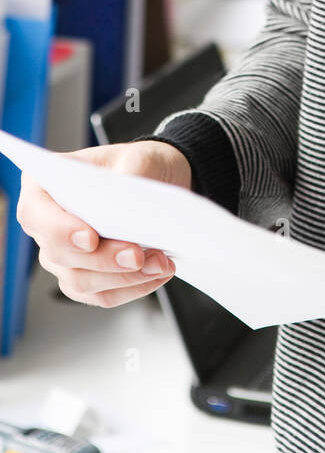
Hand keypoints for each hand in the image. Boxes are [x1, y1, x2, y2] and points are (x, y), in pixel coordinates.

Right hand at [17, 141, 191, 308]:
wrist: (158, 183)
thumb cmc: (139, 165)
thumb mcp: (139, 158)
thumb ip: (129, 177)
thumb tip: (121, 211)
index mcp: (44, 186)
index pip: (36, 213)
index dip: (60, 230)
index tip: (91, 239)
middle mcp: (46, 224)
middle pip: (60, 255)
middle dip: (103, 259)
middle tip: (138, 255)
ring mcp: (62, 255)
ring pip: (80, 281)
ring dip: (122, 277)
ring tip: (159, 263)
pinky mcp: (84, 277)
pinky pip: (100, 295)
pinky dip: (131, 288)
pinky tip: (155, 274)